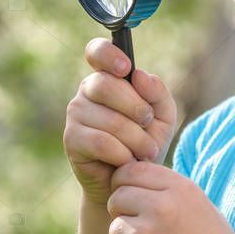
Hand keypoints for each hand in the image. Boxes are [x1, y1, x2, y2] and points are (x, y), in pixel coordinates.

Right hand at [63, 38, 176, 205]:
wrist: (132, 182)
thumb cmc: (146, 143)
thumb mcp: (162, 116)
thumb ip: (158, 92)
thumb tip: (138, 75)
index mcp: (108, 76)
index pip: (97, 51)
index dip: (108, 55)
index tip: (125, 68)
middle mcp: (87, 90)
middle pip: (106, 85)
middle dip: (137, 109)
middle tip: (149, 125)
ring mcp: (76, 113)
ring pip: (109, 119)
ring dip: (136, 139)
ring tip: (147, 151)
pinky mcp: (71, 139)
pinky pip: (101, 142)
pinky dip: (122, 154)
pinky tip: (128, 161)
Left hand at [107, 161, 234, 233]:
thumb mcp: (198, 203)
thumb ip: (168, 186)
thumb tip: (132, 172)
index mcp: (180, 188)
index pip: (133, 170)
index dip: (125, 181)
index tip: (129, 192)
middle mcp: (161, 206)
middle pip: (118, 196)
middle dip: (124, 209)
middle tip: (142, 226)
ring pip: (115, 225)